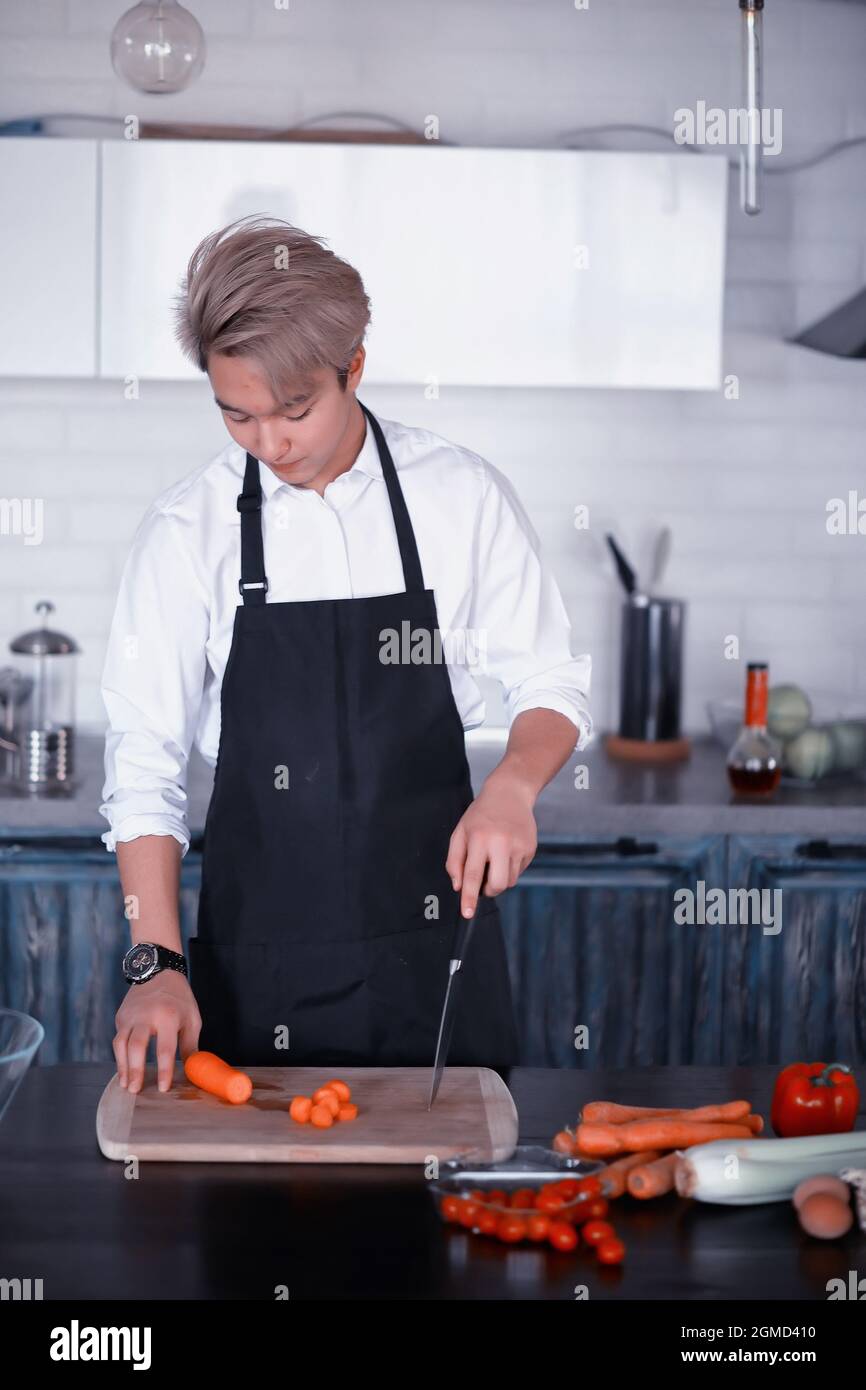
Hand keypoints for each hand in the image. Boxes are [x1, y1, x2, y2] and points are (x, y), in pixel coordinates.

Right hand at [114, 969, 201, 1094]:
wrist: (158, 969)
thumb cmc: (179, 998)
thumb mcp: (192, 1018)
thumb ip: (190, 1045)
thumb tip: (192, 1071)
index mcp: (169, 1016)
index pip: (165, 1048)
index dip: (164, 1070)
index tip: (162, 1088)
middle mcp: (147, 1015)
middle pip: (137, 1046)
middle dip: (135, 1070)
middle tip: (135, 1090)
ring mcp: (131, 1015)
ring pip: (121, 1044)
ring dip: (123, 1066)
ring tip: (127, 1085)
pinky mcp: (121, 1016)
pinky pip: (118, 1039)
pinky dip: (120, 1056)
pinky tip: (125, 1070)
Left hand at [446, 772, 537, 917]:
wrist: (510, 794)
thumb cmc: (480, 815)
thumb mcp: (460, 832)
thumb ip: (455, 860)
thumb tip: (459, 887)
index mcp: (480, 839)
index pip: (473, 875)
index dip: (469, 897)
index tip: (467, 914)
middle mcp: (501, 843)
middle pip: (497, 885)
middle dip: (488, 891)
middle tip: (483, 884)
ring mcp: (519, 846)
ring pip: (509, 881)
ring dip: (499, 879)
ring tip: (494, 859)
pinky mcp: (530, 848)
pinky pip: (518, 872)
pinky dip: (509, 869)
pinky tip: (506, 851)